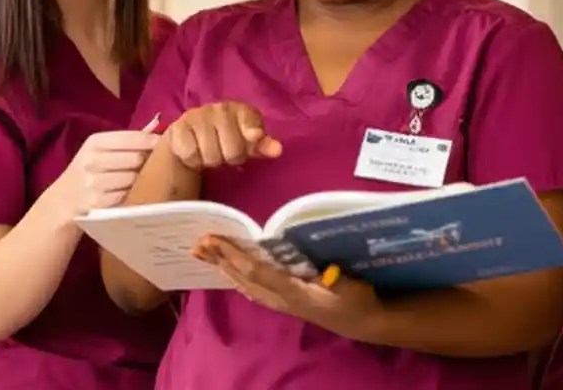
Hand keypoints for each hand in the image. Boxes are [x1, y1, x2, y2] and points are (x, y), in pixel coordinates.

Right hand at [51, 116, 160, 217]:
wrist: (62, 202)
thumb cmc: (88, 171)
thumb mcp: (100, 150)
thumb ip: (129, 138)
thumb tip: (158, 122)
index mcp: (95, 142)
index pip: (132, 137)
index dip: (152, 141)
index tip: (163, 144)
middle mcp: (92, 160)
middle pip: (136, 158)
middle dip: (146, 162)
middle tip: (150, 165)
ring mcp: (94, 183)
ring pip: (134, 177)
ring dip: (140, 180)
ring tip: (137, 180)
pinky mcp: (98, 203)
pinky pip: (127, 195)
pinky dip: (131, 195)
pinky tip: (128, 193)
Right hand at [162, 101, 282, 169]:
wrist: (189, 138)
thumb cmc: (226, 139)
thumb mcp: (247, 143)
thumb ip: (263, 145)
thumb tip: (277, 150)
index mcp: (240, 110)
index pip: (249, 118)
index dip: (252, 129)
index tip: (254, 137)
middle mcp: (218, 109)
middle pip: (233, 149)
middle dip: (231, 157)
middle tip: (226, 153)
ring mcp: (196, 116)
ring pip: (211, 155)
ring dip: (212, 161)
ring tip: (211, 153)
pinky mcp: (177, 127)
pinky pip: (191, 155)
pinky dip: (194, 161)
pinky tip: (195, 152)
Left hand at [193, 235, 381, 340]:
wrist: (363, 322)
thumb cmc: (357, 299)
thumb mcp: (349, 287)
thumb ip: (336, 279)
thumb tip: (325, 268)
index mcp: (295, 292)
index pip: (258, 272)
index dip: (236, 256)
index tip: (217, 240)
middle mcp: (282, 299)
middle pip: (244, 279)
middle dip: (221, 260)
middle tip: (199, 243)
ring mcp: (282, 302)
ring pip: (245, 285)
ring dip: (225, 268)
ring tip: (207, 254)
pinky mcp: (285, 302)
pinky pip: (254, 289)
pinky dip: (238, 278)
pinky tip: (231, 273)